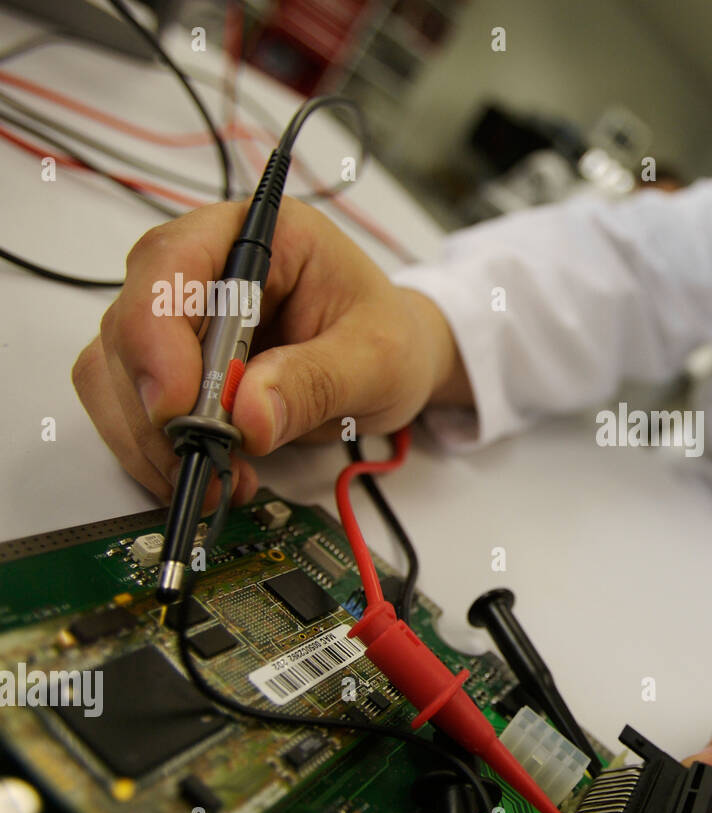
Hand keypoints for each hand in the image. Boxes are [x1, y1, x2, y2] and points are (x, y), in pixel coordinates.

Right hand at [72, 198, 468, 508]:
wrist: (392, 365)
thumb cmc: (389, 341)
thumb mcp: (376, 360)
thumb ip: (316, 381)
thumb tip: (249, 415)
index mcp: (263, 234)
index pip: (175, 261)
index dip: (158, 333)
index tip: (176, 405)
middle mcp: (206, 265)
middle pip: (131, 323)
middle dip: (155, 404)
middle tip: (202, 459)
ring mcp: (180, 317)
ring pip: (115, 372)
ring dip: (151, 438)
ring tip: (218, 477)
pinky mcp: (170, 367)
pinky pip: (130, 409)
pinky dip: (156, 451)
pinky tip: (207, 472)